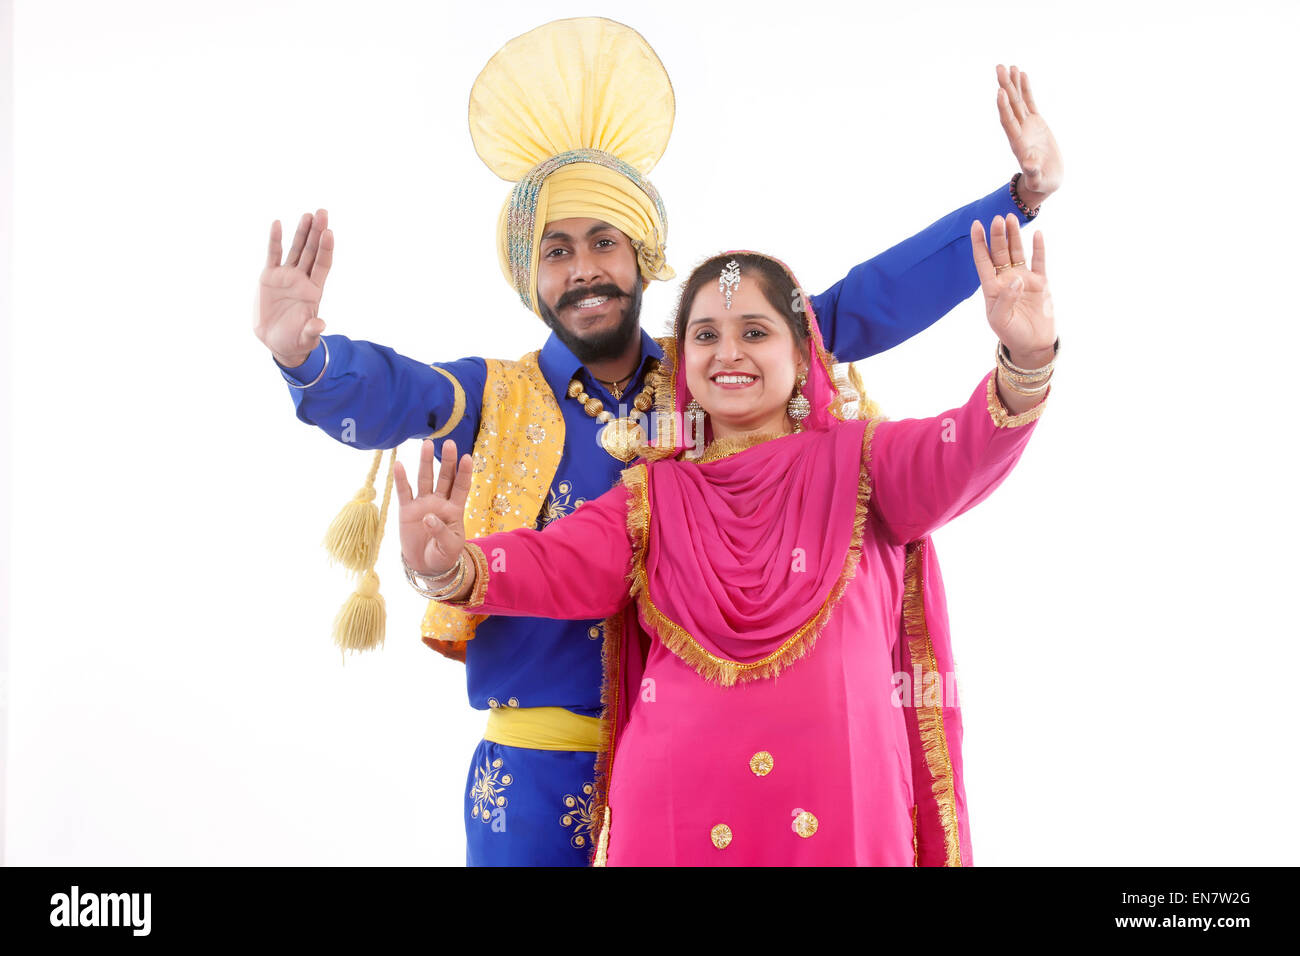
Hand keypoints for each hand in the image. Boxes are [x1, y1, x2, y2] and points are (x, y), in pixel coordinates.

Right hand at [256, 209, 333, 367]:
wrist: (276, 342)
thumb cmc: (295, 341)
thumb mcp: (305, 338)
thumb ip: (311, 330)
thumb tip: (320, 325)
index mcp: (314, 292)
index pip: (322, 265)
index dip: (326, 249)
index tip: (329, 232)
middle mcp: (302, 280)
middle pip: (312, 252)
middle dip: (317, 232)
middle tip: (322, 212)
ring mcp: (287, 277)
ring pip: (296, 249)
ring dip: (302, 232)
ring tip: (308, 214)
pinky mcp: (270, 277)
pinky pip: (273, 255)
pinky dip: (275, 240)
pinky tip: (278, 224)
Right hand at [394, 438, 473, 576]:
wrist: (426, 566)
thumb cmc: (443, 555)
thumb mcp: (449, 546)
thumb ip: (441, 531)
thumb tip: (428, 517)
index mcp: (455, 509)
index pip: (461, 487)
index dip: (464, 473)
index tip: (467, 457)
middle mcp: (439, 502)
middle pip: (444, 477)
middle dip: (447, 461)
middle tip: (449, 443)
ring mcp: (423, 504)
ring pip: (425, 479)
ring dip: (425, 462)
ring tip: (426, 443)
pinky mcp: (407, 510)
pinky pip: (404, 492)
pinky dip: (401, 479)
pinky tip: (399, 464)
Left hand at [969, 215, 1054, 367]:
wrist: (1033, 344)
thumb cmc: (1012, 334)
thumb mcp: (1000, 321)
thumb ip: (1004, 300)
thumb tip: (1016, 279)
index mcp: (992, 287)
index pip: (983, 260)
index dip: (979, 243)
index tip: (976, 225)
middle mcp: (1006, 279)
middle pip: (1000, 252)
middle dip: (998, 235)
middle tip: (997, 219)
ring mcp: (1024, 279)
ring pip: (1017, 252)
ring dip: (1014, 236)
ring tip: (1011, 218)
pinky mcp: (1041, 282)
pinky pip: (1039, 261)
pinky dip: (1039, 248)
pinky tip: (1037, 234)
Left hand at [996, 65, 1062, 205]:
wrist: (1045, 181)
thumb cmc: (1041, 182)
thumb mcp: (1038, 179)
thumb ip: (1032, 171)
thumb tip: (1029, 164)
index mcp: (1018, 143)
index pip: (1008, 121)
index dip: (1004, 107)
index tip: (1000, 92)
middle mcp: (1019, 131)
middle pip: (1010, 106)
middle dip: (1005, 87)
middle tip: (999, 68)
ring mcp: (1027, 126)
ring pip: (1018, 101)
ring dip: (1013, 84)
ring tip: (1009, 66)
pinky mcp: (1036, 123)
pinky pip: (1029, 102)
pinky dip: (1025, 89)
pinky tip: (1022, 75)